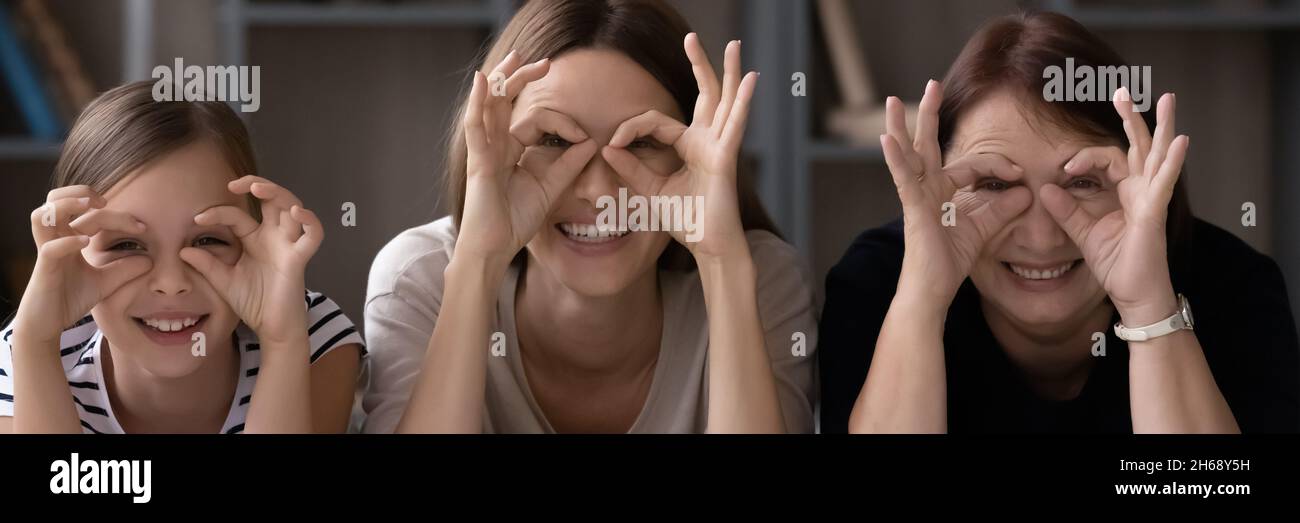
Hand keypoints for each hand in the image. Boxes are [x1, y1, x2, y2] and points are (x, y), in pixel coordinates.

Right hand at [14, 187, 151, 342]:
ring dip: (66, 206)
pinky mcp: (45, 270)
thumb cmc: (71, 299)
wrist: (49, 324)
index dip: (117, 214)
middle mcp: (55, 240)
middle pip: (56, 200)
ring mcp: (48, 253)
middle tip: (104, 202)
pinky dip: (69, 241)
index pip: (88, 212)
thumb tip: (150, 259)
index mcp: (68, 238)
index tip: (143, 228)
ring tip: (90, 207)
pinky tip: (86, 242)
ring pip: (42, 215)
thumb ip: (125, 269)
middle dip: (79, 192)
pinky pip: (50, 248)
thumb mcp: (106, 282)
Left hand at [179, 176, 322, 344]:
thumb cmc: (253, 303)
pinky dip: (311, 221)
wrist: (271, 328)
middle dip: (257, 185)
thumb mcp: (224, 281)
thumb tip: (183, 250)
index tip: (197, 219)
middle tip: (235, 184)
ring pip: (293, 208)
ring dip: (279, 194)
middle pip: (273, 200)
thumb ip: (207, 265)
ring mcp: (288, 246)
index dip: (218, 212)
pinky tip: (298, 212)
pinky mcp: (299, 259)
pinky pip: (314, 236)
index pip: (237, 215)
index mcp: (255, 239)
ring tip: (259, 189)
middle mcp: (274, 237)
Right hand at [456, 50, 598, 267]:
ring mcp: (484, 152)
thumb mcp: (551, 188)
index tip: (582, 136)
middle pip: (505, 103)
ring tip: (514, 58)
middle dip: (522, 78)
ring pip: (489, 107)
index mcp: (510, 151)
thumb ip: (569, 165)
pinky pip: (476, 128)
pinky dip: (478, 103)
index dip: (561, 122)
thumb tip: (591, 143)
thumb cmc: (514, 222)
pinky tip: (482, 81)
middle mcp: (495, 146)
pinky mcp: (478, 162)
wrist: (495, 248)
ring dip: (502, 80)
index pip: (533, 121)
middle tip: (543, 61)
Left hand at [601, 34, 756, 261]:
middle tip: (691, 37)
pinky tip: (750, 80)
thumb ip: (630, 169)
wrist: (707, 246)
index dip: (631, 128)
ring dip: (728, 71)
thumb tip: (608, 147)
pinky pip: (735, 125)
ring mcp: (719, 146)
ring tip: (733, 44)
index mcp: (690, 147)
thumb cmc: (685, 221)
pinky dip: (743, 102)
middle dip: (699, 64)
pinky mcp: (727, 157)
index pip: (656, 122)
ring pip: (725, 101)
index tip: (612, 143)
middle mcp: (707, 141)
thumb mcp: (650, 192)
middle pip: (704, 94)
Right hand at [881, 80, 1031, 305]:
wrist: (932, 290)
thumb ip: (1003, 210)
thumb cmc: (950, 263)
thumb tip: (1026, 192)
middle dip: (929, 114)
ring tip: (891, 101)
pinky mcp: (912, 207)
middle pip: (927, 145)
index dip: (997, 166)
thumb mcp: (984, 230)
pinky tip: (887, 139)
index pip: (972, 166)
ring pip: (908, 154)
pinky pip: (903, 179)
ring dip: (901, 126)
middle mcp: (926, 189)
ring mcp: (916, 196)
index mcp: (942, 192)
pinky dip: (895, 158)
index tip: (1018, 174)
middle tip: (933, 84)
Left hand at [1041, 89, 1186, 325]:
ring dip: (1161, 126)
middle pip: (1139, 146)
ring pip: (1157, 155)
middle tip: (1123, 90)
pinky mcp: (1154, 212)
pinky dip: (1172, 162)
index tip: (1066, 168)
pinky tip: (1180, 142)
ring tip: (1167, 99)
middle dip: (1133, 118)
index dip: (1085, 158)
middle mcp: (1141, 191)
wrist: (1133, 294)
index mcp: (1125, 193)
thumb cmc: (1117, 266)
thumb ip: (1065, 210)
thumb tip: (1045, 188)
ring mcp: (1151, 199)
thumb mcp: (1082, 234)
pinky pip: (1164, 183)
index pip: (1108, 160)